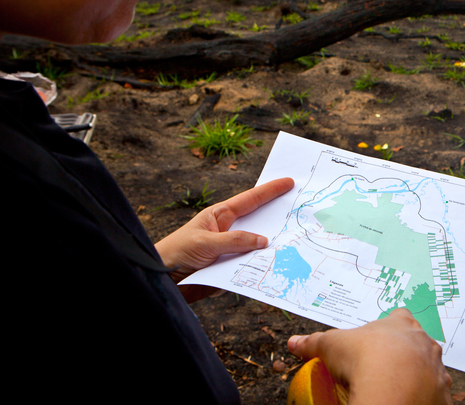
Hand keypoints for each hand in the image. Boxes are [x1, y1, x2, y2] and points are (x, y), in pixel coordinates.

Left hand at [155, 177, 293, 302]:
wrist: (162, 281)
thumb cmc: (176, 253)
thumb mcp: (204, 243)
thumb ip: (234, 241)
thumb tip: (263, 241)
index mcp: (221, 216)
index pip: (250, 200)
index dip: (270, 191)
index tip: (289, 182)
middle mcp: (229, 232)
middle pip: (260, 222)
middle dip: (279, 218)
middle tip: (302, 211)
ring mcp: (232, 251)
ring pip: (258, 247)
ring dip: (273, 248)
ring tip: (295, 244)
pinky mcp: (232, 270)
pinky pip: (252, 267)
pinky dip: (263, 268)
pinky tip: (276, 268)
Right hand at [288, 309, 452, 404]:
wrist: (394, 389)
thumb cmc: (366, 357)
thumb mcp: (333, 346)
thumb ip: (315, 343)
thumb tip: (294, 343)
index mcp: (402, 324)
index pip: (399, 318)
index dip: (388, 329)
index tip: (376, 342)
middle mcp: (424, 342)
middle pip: (417, 344)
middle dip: (404, 354)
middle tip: (382, 369)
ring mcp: (436, 368)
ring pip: (428, 370)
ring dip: (416, 377)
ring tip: (395, 389)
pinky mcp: (442, 393)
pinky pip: (434, 395)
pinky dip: (423, 399)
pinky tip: (407, 403)